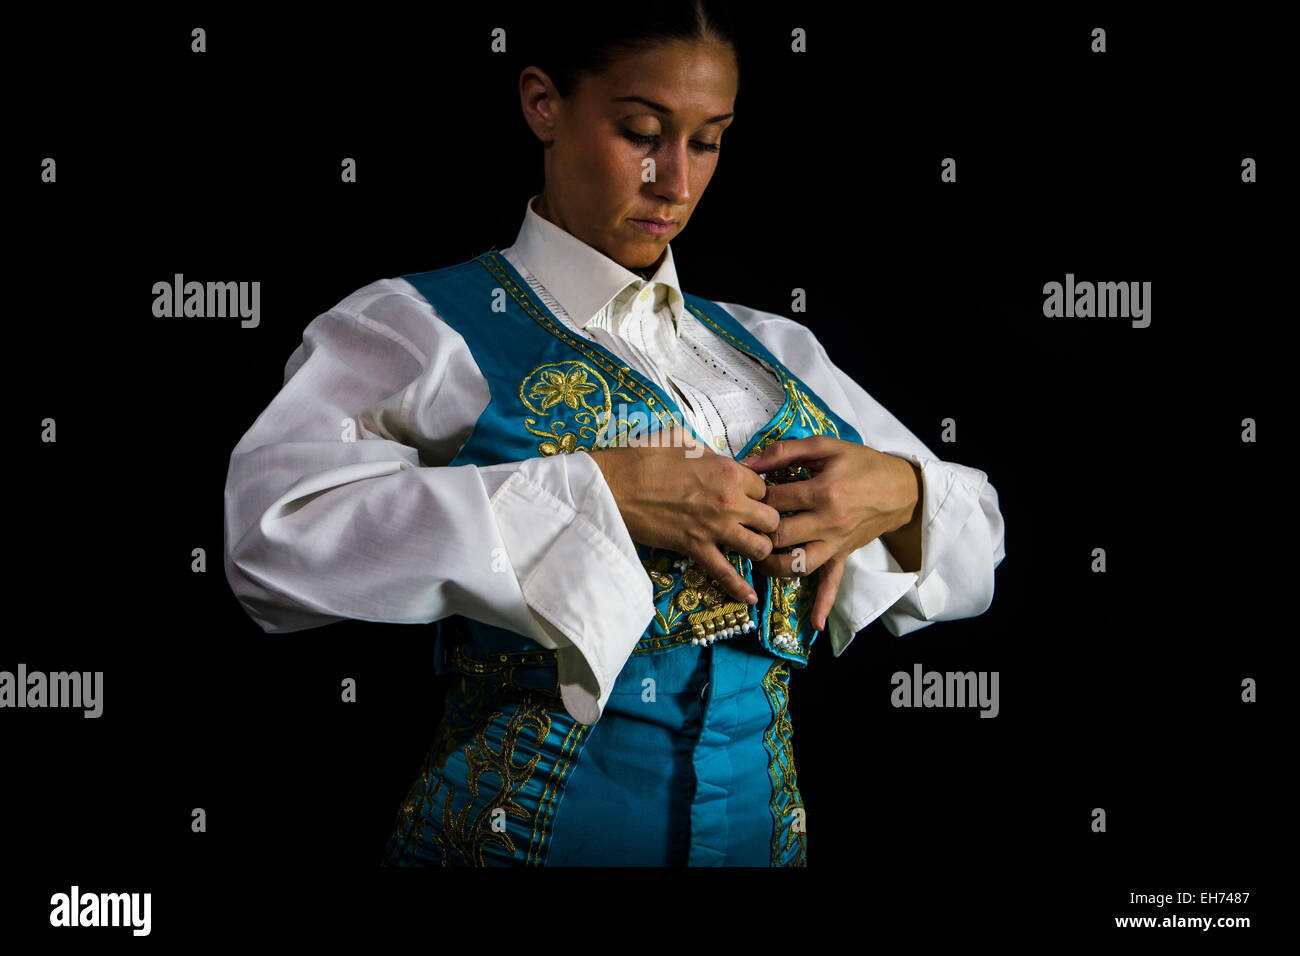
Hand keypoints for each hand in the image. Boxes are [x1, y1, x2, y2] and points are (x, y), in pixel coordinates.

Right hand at [583, 427, 779, 605]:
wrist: (615, 485)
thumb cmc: (644, 458)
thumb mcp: (682, 440)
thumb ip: (708, 452)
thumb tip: (714, 459)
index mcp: (729, 471)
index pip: (764, 487)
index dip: (757, 493)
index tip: (747, 497)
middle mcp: (729, 501)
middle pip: (771, 519)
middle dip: (765, 521)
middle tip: (751, 523)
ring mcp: (714, 528)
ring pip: (759, 547)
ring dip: (757, 548)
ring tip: (749, 547)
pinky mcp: (696, 549)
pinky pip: (725, 574)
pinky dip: (739, 588)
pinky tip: (751, 599)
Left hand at [738, 436, 920, 630]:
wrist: (900, 487)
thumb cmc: (861, 463)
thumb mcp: (826, 447)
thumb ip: (786, 451)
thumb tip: (751, 462)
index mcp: (822, 493)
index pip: (775, 501)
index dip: (754, 497)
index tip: (745, 494)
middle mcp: (828, 523)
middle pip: (780, 536)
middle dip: (756, 533)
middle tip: (742, 527)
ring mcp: (836, 543)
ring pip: (798, 564)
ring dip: (772, 565)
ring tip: (756, 558)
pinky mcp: (843, 555)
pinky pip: (833, 583)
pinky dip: (824, 604)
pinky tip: (815, 624)